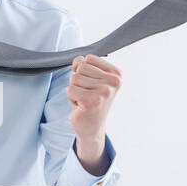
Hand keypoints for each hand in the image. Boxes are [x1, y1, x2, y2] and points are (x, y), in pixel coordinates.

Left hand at [67, 54, 120, 170]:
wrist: (92, 127)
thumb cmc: (90, 101)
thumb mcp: (90, 78)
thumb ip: (83, 65)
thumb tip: (78, 61)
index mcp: (116, 74)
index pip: (88, 58)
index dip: (83, 71)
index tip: (91, 85)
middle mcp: (113, 82)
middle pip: (81, 68)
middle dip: (78, 81)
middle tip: (87, 94)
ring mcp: (105, 91)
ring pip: (74, 78)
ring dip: (75, 90)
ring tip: (84, 100)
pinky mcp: (93, 101)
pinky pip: (70, 90)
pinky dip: (71, 98)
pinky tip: (81, 106)